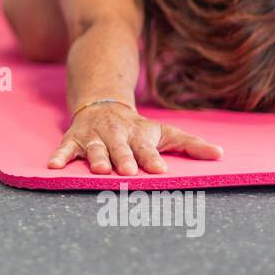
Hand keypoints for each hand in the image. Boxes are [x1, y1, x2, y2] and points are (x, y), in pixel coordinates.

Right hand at [48, 103, 222, 175]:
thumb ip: (190, 145)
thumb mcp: (164, 132)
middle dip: (124, 159)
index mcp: (138, 135)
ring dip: (96, 158)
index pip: (147, 148)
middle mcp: (116, 135)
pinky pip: (65, 147)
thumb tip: (220, 155)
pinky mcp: (75, 138)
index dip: (153, 158)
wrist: (103, 103)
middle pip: (121, 148)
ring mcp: (94, 136)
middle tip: (129, 172)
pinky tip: (53, 166)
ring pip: (95, 148)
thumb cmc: (137, 128)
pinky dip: (60, 155)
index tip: (161, 169)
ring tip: (99, 170)